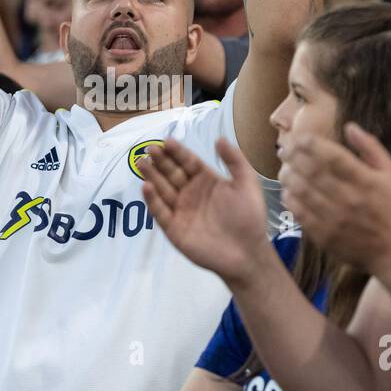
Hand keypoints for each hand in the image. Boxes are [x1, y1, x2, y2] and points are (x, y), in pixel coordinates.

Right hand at [141, 137, 271, 282]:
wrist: (247, 252)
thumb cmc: (249, 217)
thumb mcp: (247, 184)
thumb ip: (234, 160)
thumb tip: (219, 138)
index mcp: (206, 181)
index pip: (188, 162)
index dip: (177, 152)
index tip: (166, 141)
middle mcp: (191, 194)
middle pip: (171, 173)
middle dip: (160, 161)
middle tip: (150, 148)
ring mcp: (181, 211)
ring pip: (162, 189)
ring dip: (151, 176)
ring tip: (141, 162)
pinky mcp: (174, 229)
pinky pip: (160, 212)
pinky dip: (152, 200)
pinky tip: (146, 186)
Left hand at [277, 126, 390, 272]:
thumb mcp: (390, 173)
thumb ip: (370, 147)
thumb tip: (349, 126)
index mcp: (366, 181)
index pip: (332, 156)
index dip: (311, 144)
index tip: (299, 138)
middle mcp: (349, 198)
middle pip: (312, 171)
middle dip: (293, 156)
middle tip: (284, 149)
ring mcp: (335, 219)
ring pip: (302, 191)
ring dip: (288, 176)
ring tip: (284, 168)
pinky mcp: (324, 235)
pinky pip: (299, 213)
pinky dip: (290, 199)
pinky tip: (288, 190)